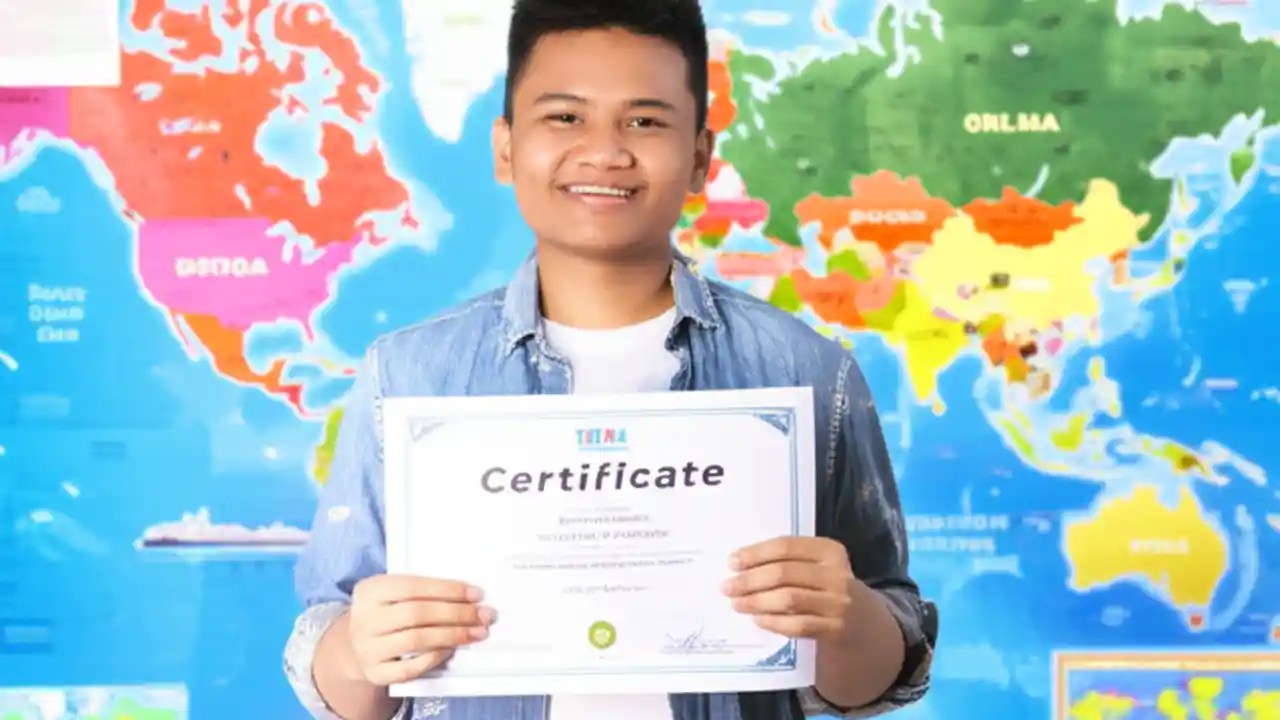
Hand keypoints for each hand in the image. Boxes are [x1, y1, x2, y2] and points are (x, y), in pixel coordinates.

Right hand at [347, 574, 493, 685]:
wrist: (356, 647)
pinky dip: (434, 658)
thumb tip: (469, 597)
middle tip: (484, 615)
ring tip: (477, 632)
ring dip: (453, 635)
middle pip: (417, 614)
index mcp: (371, 591)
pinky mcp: (375, 673)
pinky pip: (409, 668)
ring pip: (416, 640)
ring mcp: (368, 648)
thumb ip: (423, 592)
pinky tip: (451, 650)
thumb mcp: (393, 595)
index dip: (447, 590)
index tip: (476, 594)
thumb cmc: (386, 614)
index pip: (413, 587)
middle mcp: (365, 619)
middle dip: (456, 613)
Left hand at [722, 537, 855, 641]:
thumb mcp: (818, 566)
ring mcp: (838, 603)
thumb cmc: (828, 586)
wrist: (865, 620)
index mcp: (829, 550)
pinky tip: (758, 619)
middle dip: (750, 580)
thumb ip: (788, 561)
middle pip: (784, 573)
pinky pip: (798, 625)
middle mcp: (837, 574)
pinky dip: (774, 622)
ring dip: (757, 602)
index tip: (732, 562)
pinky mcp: (836, 629)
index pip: (786, 546)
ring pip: (789, 600)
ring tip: (737, 604)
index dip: (755, 553)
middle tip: (727, 587)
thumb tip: (740, 565)